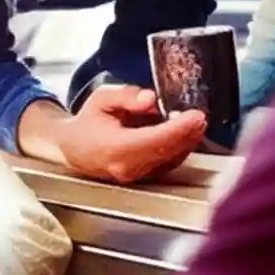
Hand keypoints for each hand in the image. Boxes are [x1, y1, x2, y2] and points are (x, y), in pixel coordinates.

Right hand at [18, 85, 204, 182]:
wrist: (73, 148)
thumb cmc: (88, 121)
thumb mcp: (101, 98)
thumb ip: (126, 96)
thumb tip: (150, 99)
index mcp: (114, 147)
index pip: (155, 140)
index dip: (179, 128)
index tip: (196, 115)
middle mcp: (127, 166)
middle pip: (168, 151)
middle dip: (188, 133)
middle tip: (200, 116)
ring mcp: (136, 176)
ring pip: (171, 158)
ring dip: (186, 140)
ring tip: (193, 121)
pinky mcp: (144, 178)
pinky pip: (168, 162)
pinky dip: (179, 147)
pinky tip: (182, 132)